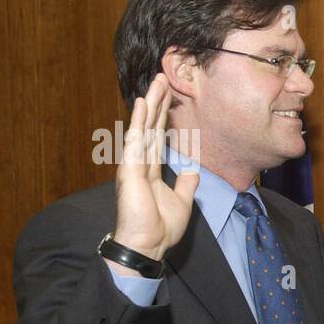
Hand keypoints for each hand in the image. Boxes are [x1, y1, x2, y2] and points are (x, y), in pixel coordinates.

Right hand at [110, 74, 198, 268]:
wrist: (148, 245)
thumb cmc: (161, 228)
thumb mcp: (182, 202)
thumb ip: (186, 184)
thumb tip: (193, 172)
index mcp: (151, 169)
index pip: (158, 136)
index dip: (164, 117)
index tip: (170, 97)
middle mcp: (140, 163)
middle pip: (150, 126)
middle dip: (157, 102)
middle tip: (163, 78)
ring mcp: (134, 164)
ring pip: (143, 127)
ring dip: (150, 104)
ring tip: (157, 81)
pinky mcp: (130, 169)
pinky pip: (135, 140)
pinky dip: (139, 121)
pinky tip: (141, 103)